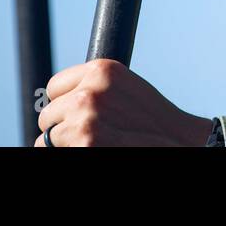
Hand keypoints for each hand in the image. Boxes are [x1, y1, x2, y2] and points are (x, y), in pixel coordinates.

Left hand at [36, 58, 212, 146]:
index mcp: (101, 70)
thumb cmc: (152, 121)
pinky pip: (51, 152)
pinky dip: (68, 154)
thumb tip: (61, 99)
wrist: (178, 141)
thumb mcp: (125, 89)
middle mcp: (90, 92)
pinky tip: (93, 149)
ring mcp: (84, 120)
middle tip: (93, 133)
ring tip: (95, 143)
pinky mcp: (83, 143)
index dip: (64, 103)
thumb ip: (95, 88)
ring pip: (47, 139)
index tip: (80, 114)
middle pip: (48, 115)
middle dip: (63, 126)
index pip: (54, 87)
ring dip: (65, 145)